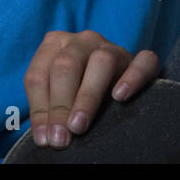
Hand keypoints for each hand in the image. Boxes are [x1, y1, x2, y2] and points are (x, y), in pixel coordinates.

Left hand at [23, 30, 158, 148]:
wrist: (119, 74)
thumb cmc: (79, 85)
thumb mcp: (58, 90)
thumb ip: (49, 107)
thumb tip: (44, 137)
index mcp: (54, 44)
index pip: (38, 76)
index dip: (39, 109)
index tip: (44, 138)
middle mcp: (81, 41)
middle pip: (65, 66)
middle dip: (59, 105)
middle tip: (61, 138)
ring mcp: (111, 47)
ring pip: (100, 62)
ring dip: (87, 96)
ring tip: (79, 126)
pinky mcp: (137, 57)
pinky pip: (141, 63)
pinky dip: (132, 78)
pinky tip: (120, 97)